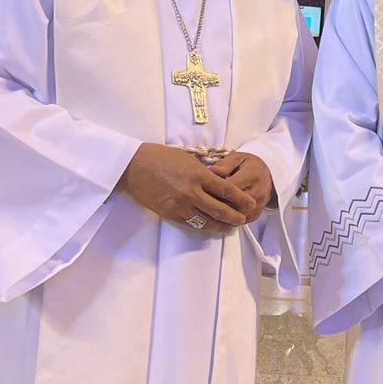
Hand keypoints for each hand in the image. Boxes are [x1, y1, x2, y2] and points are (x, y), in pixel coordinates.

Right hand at [117, 143, 257, 229]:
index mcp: (198, 175)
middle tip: (243, 220)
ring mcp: (180, 205)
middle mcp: (192, 192)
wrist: (132, 167)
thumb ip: (202, 172)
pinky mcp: (169, 213)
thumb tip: (216, 180)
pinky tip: (209, 226)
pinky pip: (190, 223)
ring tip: (229, 227)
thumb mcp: (187, 159)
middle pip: (220, 209)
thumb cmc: (159, 156)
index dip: (241, 199)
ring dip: (220, 225)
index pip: (227, 190)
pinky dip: (202, 225)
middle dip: (235, 216)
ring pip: (206, 220)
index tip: (250, 204)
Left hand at [207, 151, 273, 215]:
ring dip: (221, 213)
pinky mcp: (256, 214)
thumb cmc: (249, 166)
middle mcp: (259, 191)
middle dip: (215, 202)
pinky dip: (227, 219)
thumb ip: (224, 164)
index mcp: (253, 175)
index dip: (214, 189)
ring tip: (208, 207)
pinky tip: (218, 213)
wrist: (266, 176)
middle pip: (232, 203)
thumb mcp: (238, 158)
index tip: (202, 188)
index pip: (230, 187)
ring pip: (234, 215)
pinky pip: (238, 221)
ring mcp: (259, 205)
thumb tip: (211, 170)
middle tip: (202, 200)